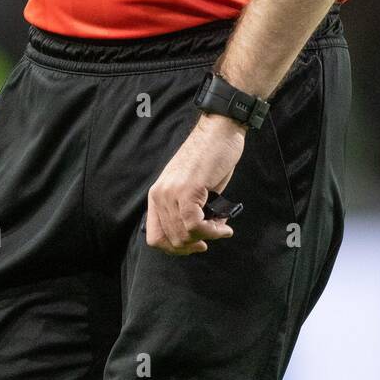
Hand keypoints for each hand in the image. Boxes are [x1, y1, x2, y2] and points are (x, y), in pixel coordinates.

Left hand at [144, 114, 246, 255]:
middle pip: (171, 240)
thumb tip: (195, 237)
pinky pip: (195, 225)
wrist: (220, 131)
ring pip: (184, 236)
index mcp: (157, 194)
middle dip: (195, 244)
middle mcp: (160, 194)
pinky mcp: (188, 190)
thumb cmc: (210, 158)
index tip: (196, 245)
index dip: (175, 248)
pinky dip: (212, 231)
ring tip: (222, 228)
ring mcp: (172, 192)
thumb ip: (186, 209)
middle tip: (215, 234)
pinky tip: (224, 226)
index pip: (155, 237)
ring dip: (208, 237)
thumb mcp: (190, 187)